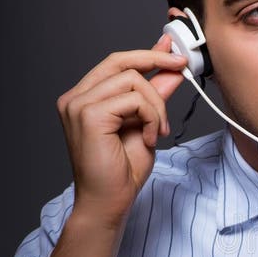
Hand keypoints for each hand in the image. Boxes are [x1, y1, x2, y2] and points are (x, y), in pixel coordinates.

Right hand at [50, 36, 185, 256]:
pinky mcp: (88, 115)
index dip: (146, 54)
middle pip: (121, 61)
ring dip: (157, 106)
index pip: (115, 63)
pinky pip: (134, 100)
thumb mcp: (146, 124)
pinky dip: (152, 117)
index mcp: (84, 98)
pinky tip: (151, 138)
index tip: (173, 53)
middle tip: (182, 67)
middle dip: (156, 62)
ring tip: (158, 132)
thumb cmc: (122, 171)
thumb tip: (170, 68)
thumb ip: (154, 96)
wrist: (109, 203)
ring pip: (133, 80)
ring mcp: (78, 105)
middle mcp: (75, 98)